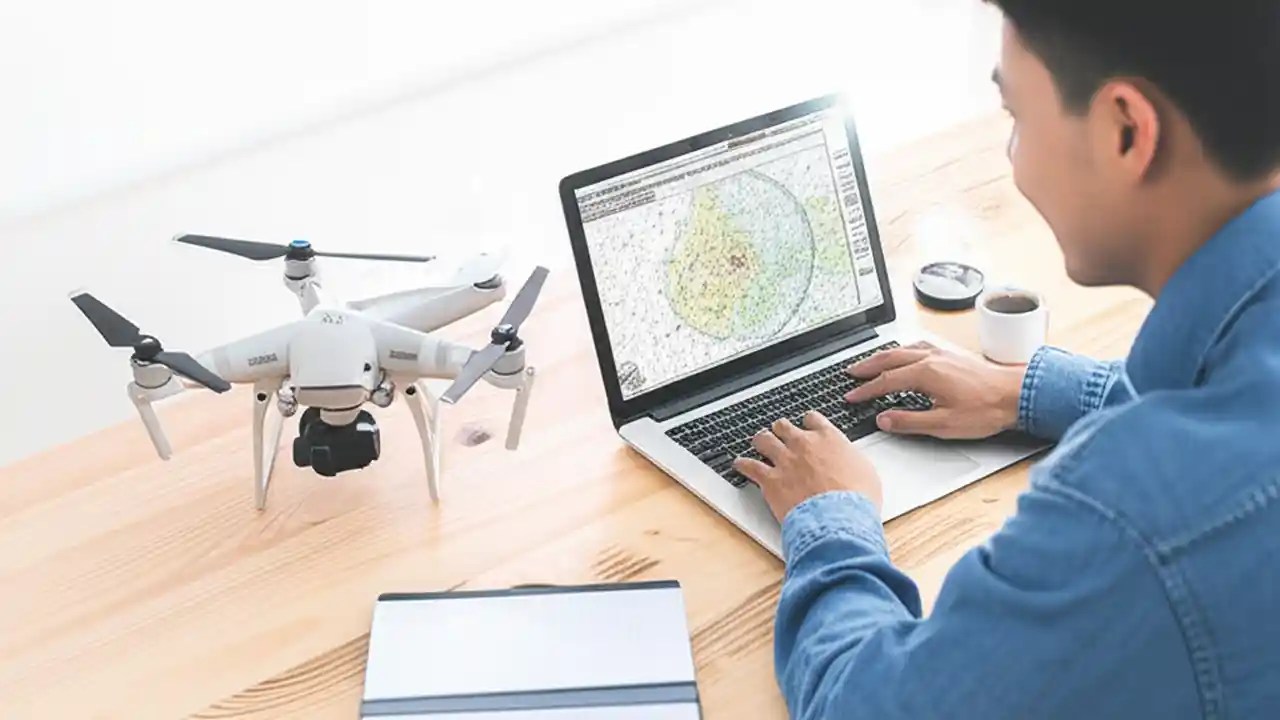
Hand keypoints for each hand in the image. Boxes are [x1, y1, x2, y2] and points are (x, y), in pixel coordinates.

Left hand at [732, 412, 881, 521]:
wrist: (839, 519)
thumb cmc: (857, 500)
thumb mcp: (866, 472)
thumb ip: (851, 460)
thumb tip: (850, 462)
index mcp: (829, 439)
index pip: (813, 419)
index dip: (808, 423)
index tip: (807, 427)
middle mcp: (804, 444)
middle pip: (784, 426)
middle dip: (781, 430)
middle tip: (780, 435)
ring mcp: (784, 460)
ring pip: (763, 440)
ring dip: (761, 442)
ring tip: (759, 444)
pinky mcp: (770, 480)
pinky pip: (749, 466)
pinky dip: (743, 464)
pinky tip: (739, 464)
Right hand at [845, 342, 1025, 439]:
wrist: (1017, 394)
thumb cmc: (986, 410)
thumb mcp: (944, 424)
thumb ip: (910, 422)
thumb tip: (884, 420)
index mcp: (925, 374)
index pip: (885, 382)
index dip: (865, 390)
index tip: (851, 396)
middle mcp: (931, 359)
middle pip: (889, 359)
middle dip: (867, 366)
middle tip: (851, 373)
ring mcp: (942, 355)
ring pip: (903, 350)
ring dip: (883, 356)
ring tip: (871, 362)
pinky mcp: (952, 356)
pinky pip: (919, 347)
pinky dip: (903, 351)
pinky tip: (906, 354)